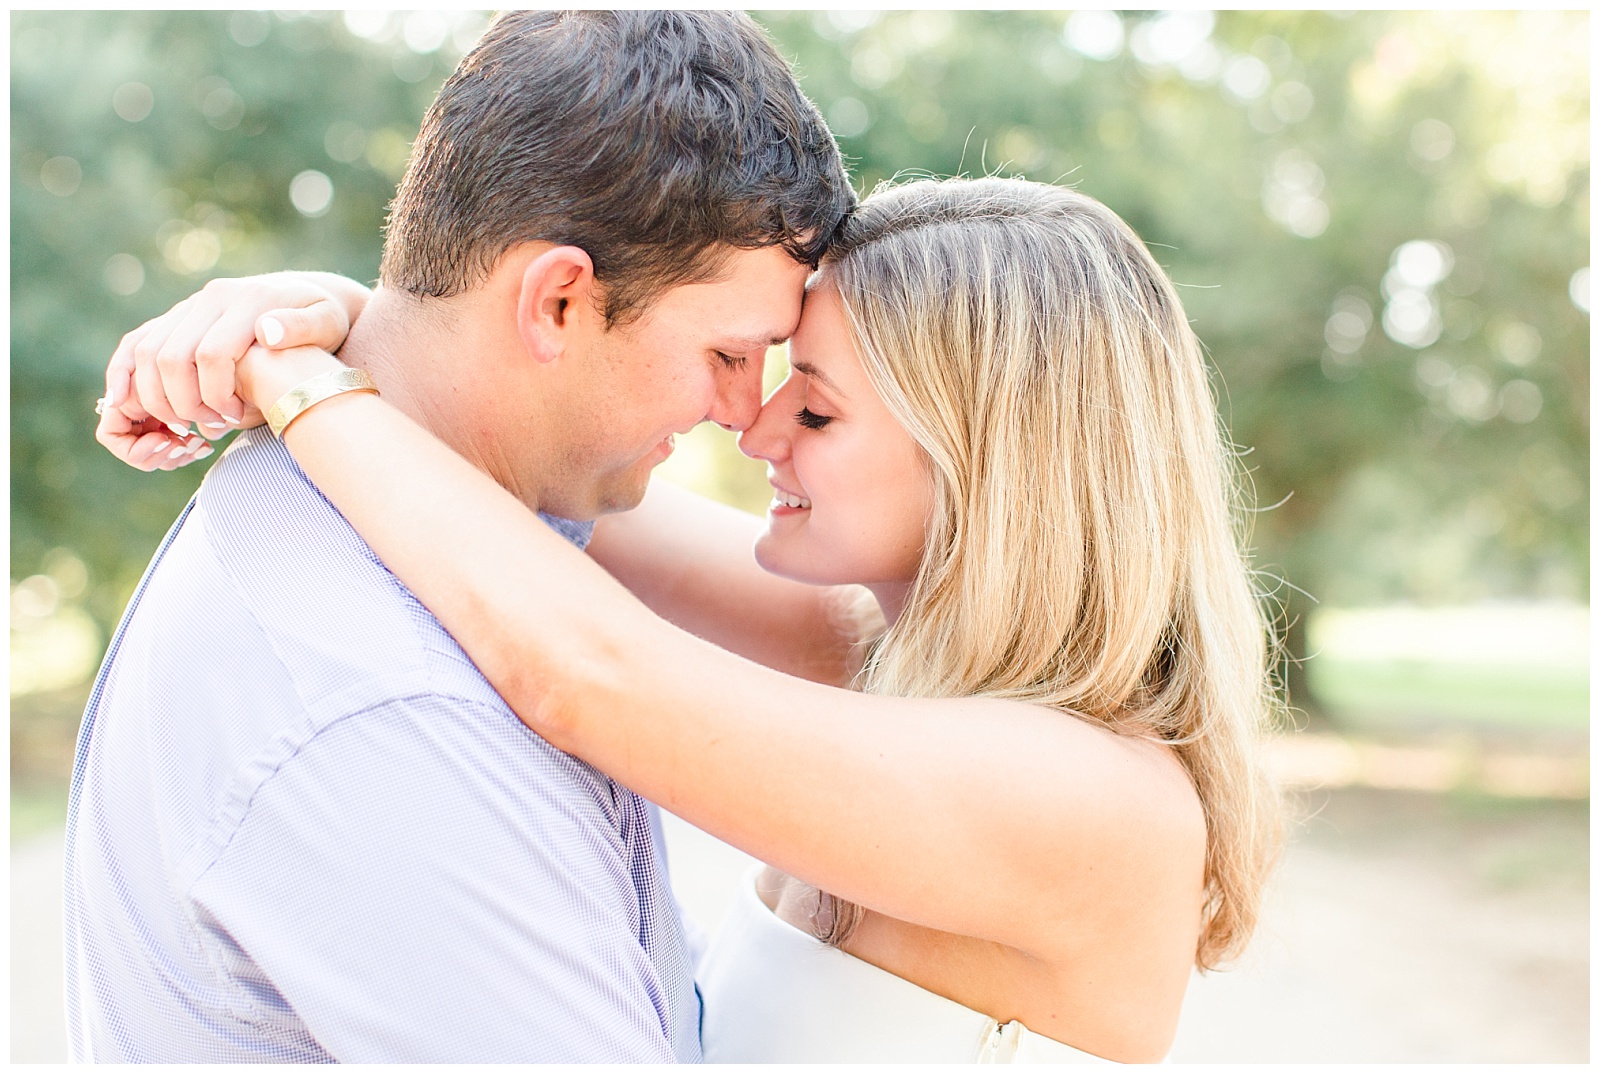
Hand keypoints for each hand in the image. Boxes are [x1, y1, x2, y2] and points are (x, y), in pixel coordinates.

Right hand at [97, 272, 362, 470]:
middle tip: (210, 426)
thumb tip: (267, 332)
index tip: (234, 419)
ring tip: (190, 422)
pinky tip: (124, 402)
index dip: (216, 394)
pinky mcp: (180, 316)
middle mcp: (213, 297)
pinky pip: (137, 342)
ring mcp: (192, 305)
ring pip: (147, 351)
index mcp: (248, 299)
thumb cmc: (326, 320)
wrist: (310, 298)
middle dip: (184, 401)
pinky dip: (125, 373)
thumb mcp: (328, 322)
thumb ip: (304, 328)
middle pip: (171, 355)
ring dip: (158, 395)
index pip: (212, 353)